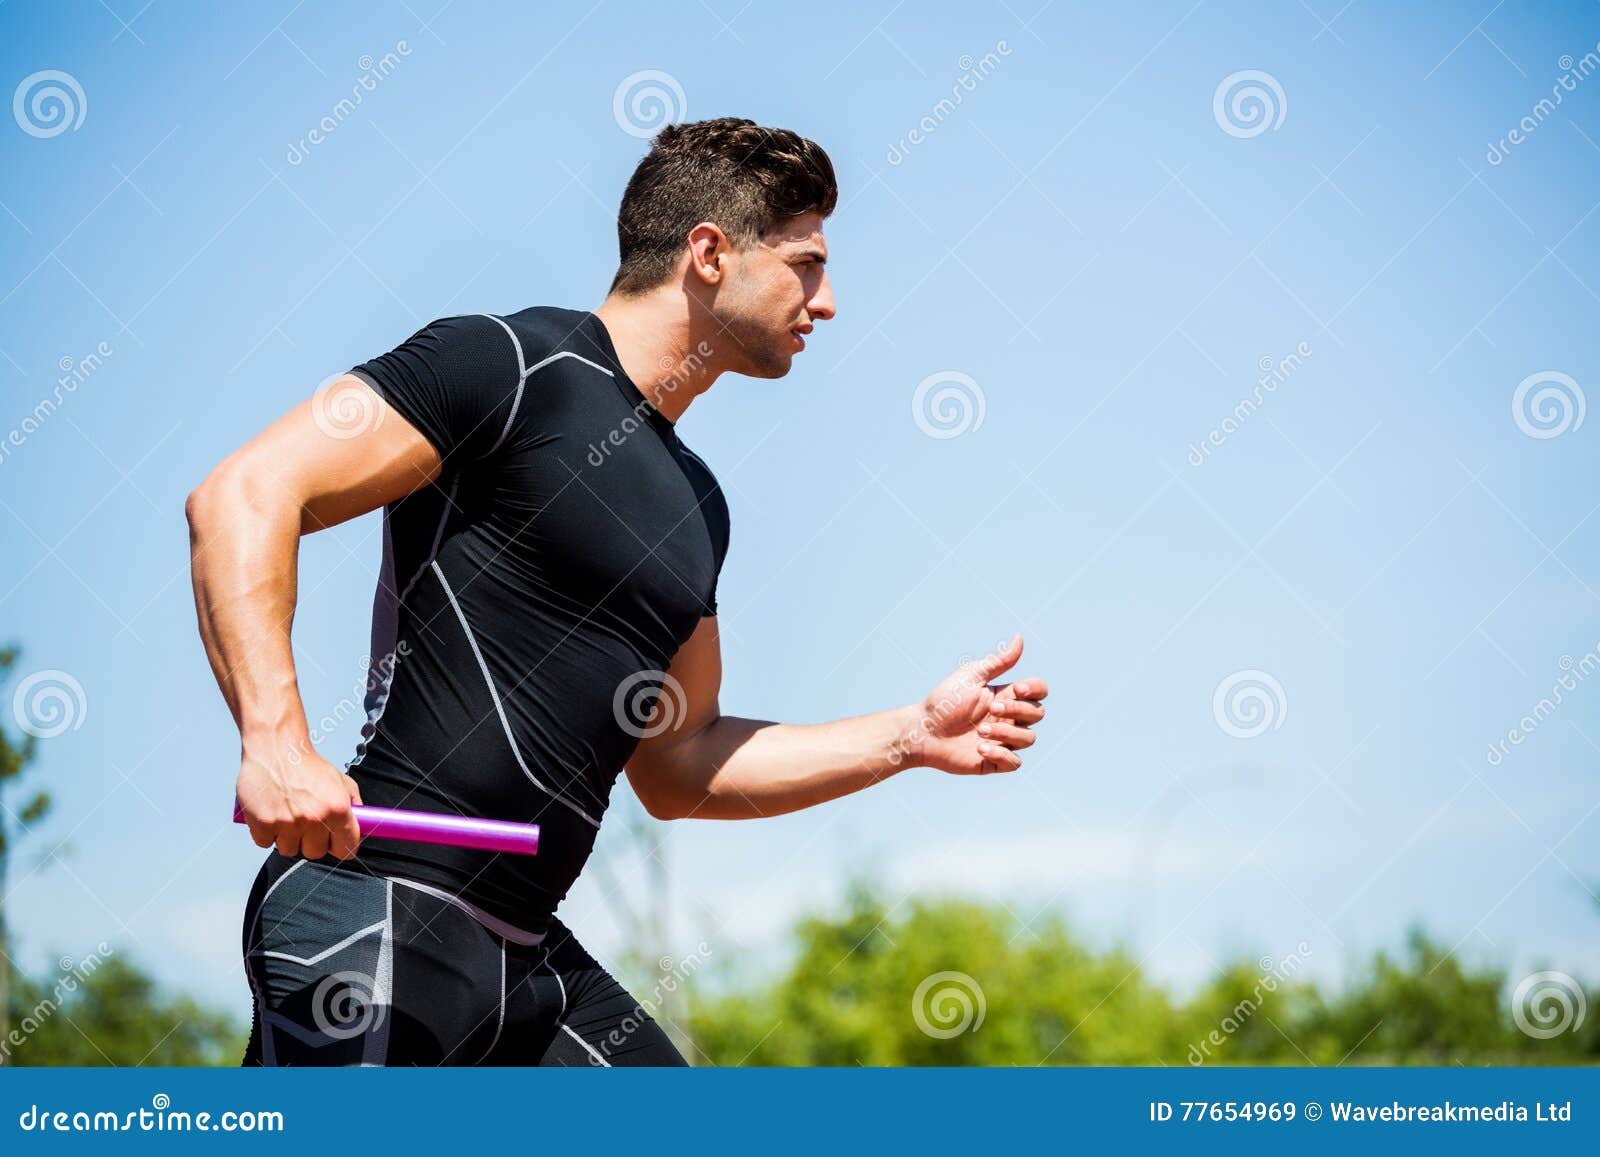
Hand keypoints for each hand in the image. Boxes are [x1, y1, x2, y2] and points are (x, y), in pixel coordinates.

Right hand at [236, 731, 363, 859]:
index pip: (346, 849)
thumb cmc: (308, 764)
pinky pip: (265, 843)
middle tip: (306, 822)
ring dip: (287, 837)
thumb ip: (353, 804)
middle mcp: (314, 818)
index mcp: (337, 809)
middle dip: (312, 841)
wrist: (276, 748)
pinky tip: (270, 812)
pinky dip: (266, 833)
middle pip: (315, 853)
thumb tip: (360, 826)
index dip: (341, 847)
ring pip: (289, 850)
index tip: (336, 844)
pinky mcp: (262, 823)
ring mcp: (287, 823)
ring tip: (286, 813)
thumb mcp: (341, 781)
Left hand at [909, 634, 1047, 774]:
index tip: (1016, 689)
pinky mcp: (995, 761)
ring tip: (980, 731)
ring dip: (1007, 733)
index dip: (1035, 690)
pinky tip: (980, 748)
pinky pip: (1015, 763)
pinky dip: (1002, 755)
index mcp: (1006, 696)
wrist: (923, 730)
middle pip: (1037, 714)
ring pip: (1028, 739)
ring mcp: (1003, 740)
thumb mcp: (972, 677)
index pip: (1038, 692)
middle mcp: (1008, 718)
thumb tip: (1020, 637)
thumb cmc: (944, 701)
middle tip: (990, 708)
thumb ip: (999, 661)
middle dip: (1017, 710)